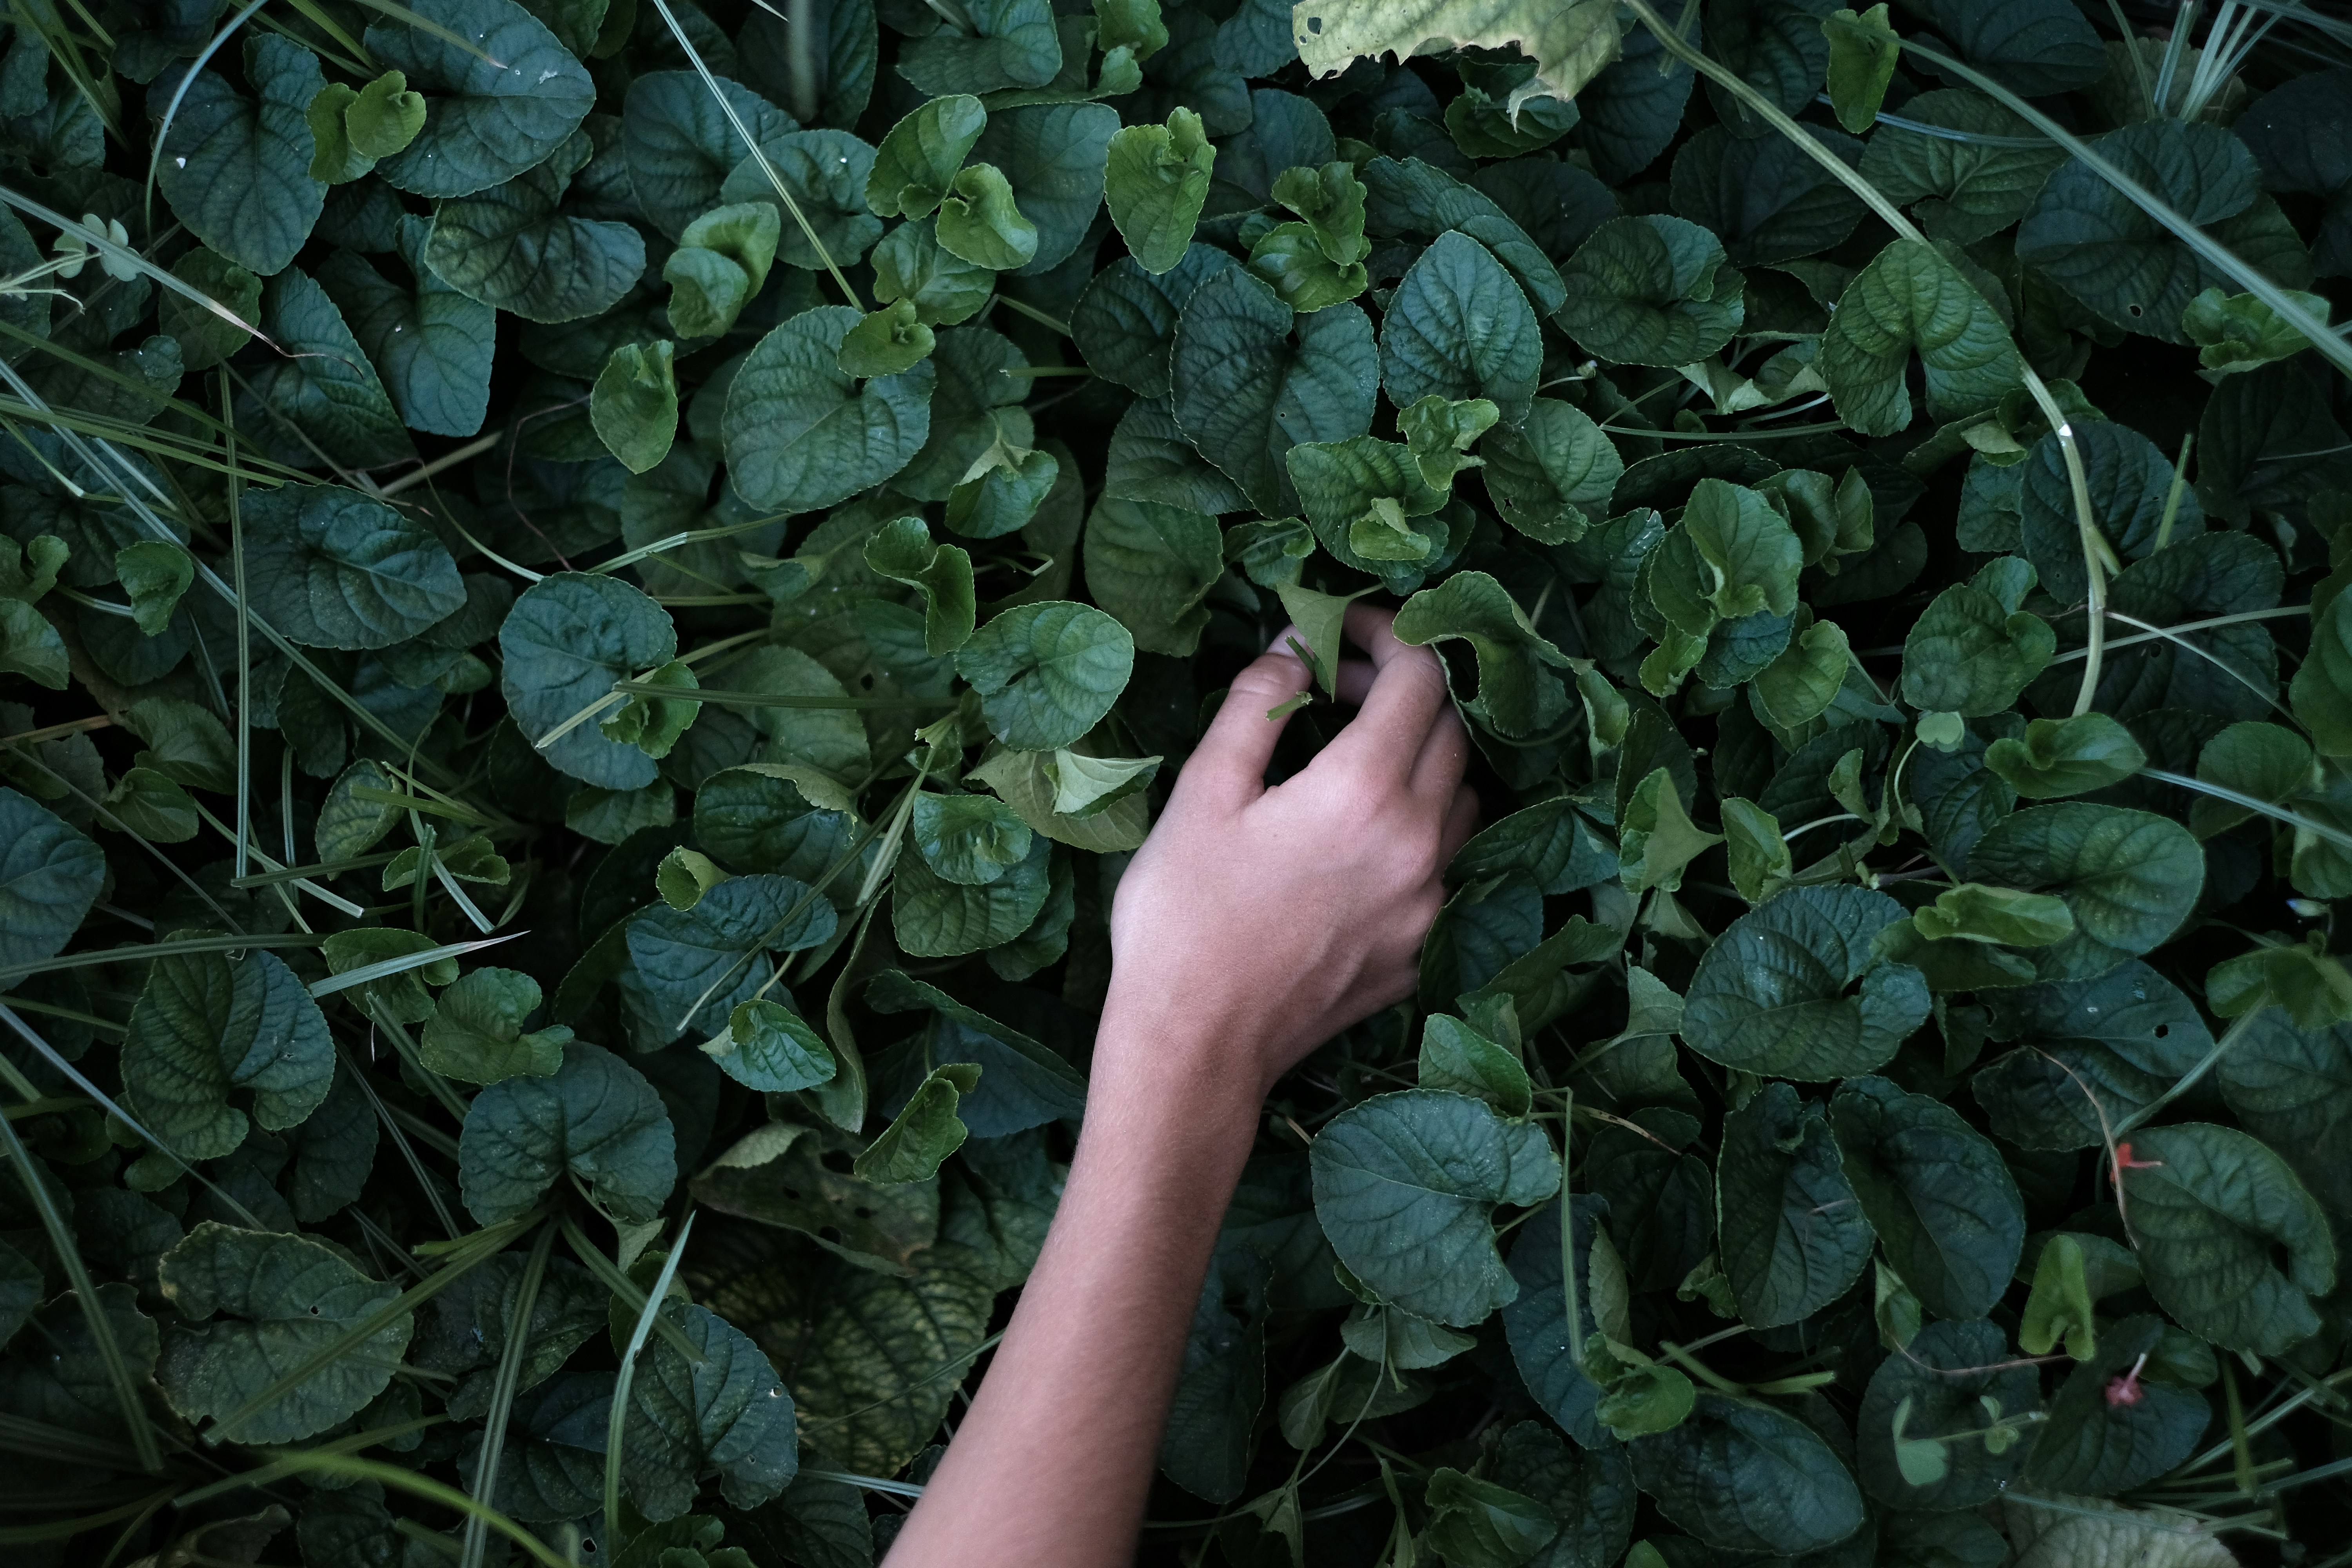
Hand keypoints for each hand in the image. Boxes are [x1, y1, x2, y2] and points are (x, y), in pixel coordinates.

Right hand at [1102, 604, 1478, 1102]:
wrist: (1194, 1048)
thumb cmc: (1182, 918)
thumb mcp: (1202, 794)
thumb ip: (1255, 706)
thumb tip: (1291, 647)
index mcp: (1364, 792)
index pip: (1420, 677)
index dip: (1389, 633)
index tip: (1343, 627)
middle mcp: (1419, 844)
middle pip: (1451, 731)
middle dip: (1403, 689)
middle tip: (1337, 685)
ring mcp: (1428, 904)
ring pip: (1462, 800)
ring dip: (1422, 760)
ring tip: (1354, 756)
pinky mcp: (1418, 950)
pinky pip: (1443, 867)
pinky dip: (1415, 830)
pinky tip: (1354, 837)